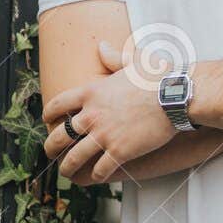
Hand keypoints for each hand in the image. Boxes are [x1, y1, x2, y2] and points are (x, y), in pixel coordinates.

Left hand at [41, 39, 174, 184]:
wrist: (176, 96)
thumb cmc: (157, 77)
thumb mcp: (133, 61)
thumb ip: (113, 57)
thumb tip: (101, 46)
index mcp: (92, 92)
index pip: (58, 104)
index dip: (48, 114)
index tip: (46, 120)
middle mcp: (93, 115)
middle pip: (59, 136)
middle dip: (50, 147)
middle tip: (49, 153)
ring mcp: (105, 135)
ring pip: (74, 158)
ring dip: (67, 168)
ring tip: (66, 173)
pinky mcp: (120, 151)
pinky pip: (100, 169)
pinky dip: (96, 175)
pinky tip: (96, 176)